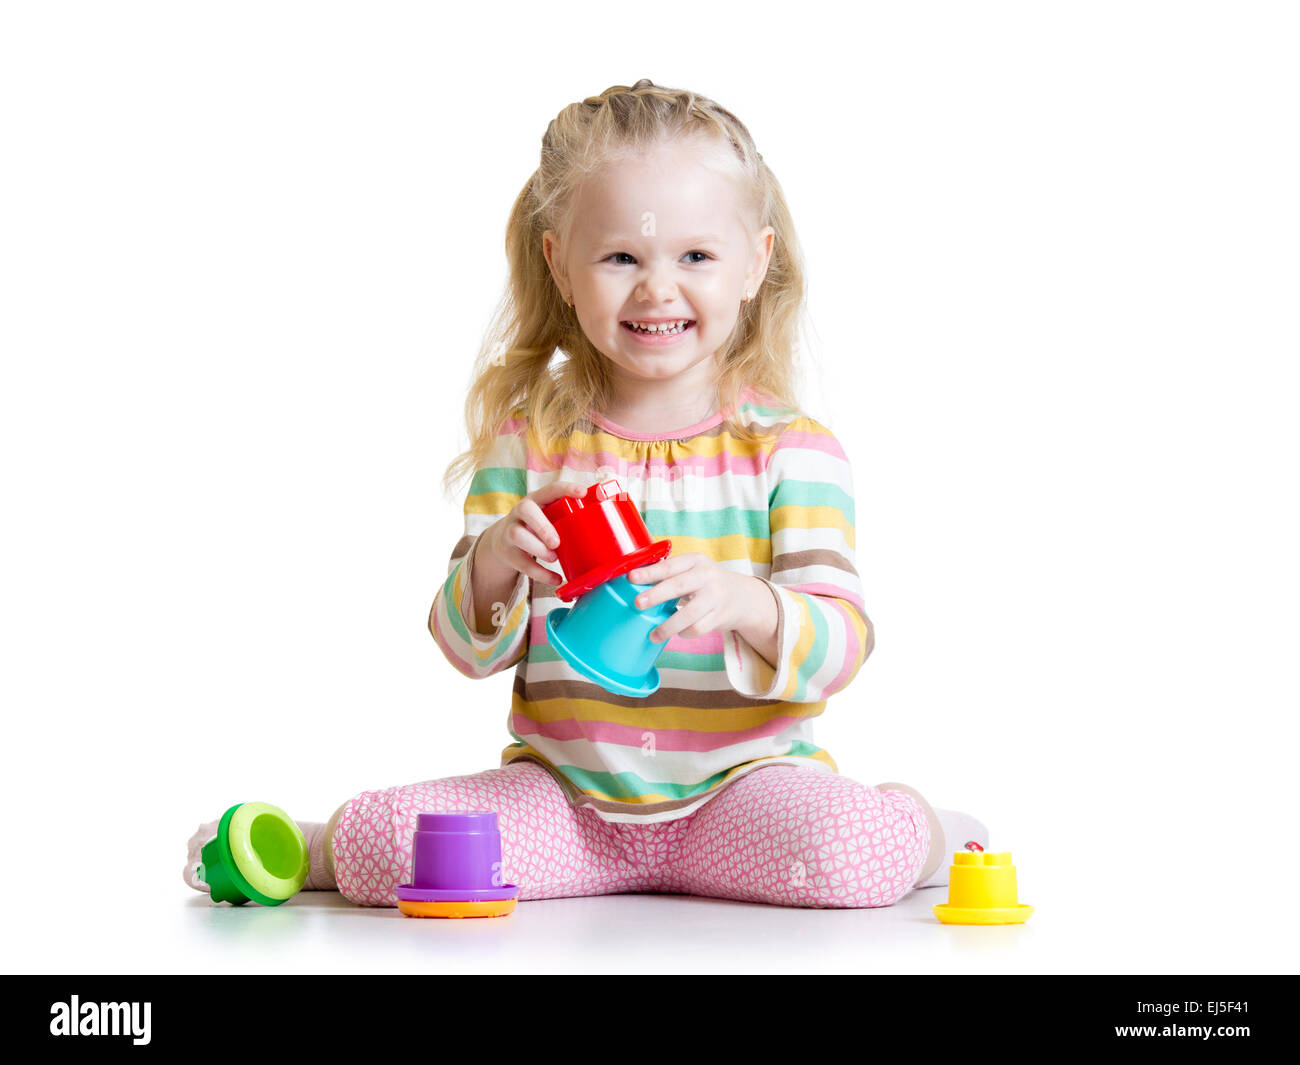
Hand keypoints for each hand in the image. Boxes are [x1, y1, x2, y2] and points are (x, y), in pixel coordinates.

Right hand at [480, 480, 587, 584]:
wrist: (503, 541)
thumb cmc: (537, 526)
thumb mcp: (547, 515)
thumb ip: (567, 515)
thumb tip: (604, 516)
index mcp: (537, 499)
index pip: (550, 490)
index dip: (565, 489)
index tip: (583, 492)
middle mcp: (520, 512)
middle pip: (526, 510)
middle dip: (543, 527)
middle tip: (556, 542)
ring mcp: (511, 531)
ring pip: (519, 536)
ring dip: (539, 549)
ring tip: (554, 558)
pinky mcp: (509, 553)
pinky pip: (523, 563)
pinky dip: (541, 574)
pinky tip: (556, 579)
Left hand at [626, 553, 754, 642]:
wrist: (743, 596)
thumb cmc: (707, 582)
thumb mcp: (694, 568)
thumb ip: (671, 572)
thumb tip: (635, 580)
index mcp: (695, 561)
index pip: (670, 566)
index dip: (650, 572)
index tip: (631, 578)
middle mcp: (707, 576)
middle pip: (678, 586)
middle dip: (656, 595)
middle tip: (638, 603)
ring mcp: (715, 597)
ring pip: (688, 614)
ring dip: (668, 626)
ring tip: (653, 635)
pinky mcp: (720, 616)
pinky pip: (698, 628)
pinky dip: (684, 633)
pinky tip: (677, 633)